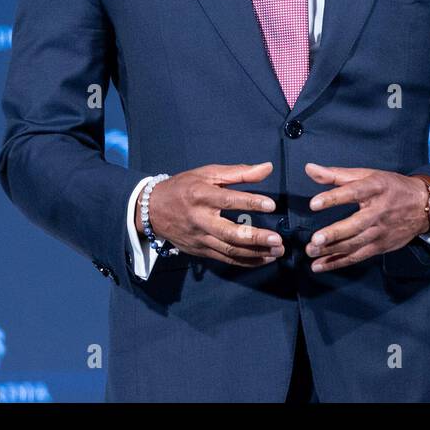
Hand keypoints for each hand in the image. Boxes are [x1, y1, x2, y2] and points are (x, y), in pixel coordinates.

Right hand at [140, 163, 285, 266]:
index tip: (271, 205)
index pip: (227, 200)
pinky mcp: (200, 251)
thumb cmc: (184, 187)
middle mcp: (200, 219)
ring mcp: (200, 238)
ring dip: (255, 253)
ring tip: (276, 252)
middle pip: (229, 233)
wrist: (152, 210)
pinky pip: (225, 259)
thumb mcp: (208, 173)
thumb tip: (267, 168)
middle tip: (277, 240)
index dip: (250, 202)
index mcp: (201, 195)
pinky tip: (263, 259)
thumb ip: (239, 172)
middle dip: (255, 238)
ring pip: (229, 250)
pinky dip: (246, 262)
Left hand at [303, 164, 429, 271]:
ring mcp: (380, 231)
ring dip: (332, 251)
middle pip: (355, 225)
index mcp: (374, 188)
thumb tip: (309, 169)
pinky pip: (358, 256)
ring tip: (312, 252)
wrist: (424, 206)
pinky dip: (339, 262)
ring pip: (355, 244)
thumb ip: (336, 174)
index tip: (314, 204)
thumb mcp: (367, 175)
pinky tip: (321, 265)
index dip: (333, 198)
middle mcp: (378, 212)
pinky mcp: (381, 246)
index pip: (353, 193)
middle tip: (315, 240)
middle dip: (335, 234)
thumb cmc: (392, 188)